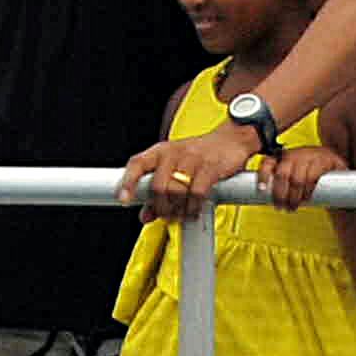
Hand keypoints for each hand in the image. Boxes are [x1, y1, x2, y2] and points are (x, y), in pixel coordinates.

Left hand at [119, 121, 257, 220]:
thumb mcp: (175, 169)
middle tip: (166, 216)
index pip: (137, 164)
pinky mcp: (210, 167)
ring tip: (181, 215)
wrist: (232, 140)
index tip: (124, 199)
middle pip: (157, 186)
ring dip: (177, 210)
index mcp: (160, 151)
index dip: (128, 182)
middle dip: (161, 207)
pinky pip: (196, 193)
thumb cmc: (199, 156)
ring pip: (176, 191)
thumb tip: (145, 216)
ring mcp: (192, 159)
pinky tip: (194, 210)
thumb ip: (157, 193)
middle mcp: (173, 153)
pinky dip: (193, 207)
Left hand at [257, 142, 345, 211]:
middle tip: (280, 207)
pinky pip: (312, 178)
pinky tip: (306, 198)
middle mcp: (295, 154)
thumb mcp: (294, 173)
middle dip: (279, 194)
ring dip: (294, 197)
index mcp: (284, 156)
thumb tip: (265, 199)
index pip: (268, 163)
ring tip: (293, 207)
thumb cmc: (311, 172)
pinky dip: (307, 191)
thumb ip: (282, 182)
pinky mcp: (324, 161)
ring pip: (297, 179)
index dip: (262, 176)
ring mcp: (309, 156)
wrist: (336, 164)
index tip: (261, 190)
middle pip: (281, 174)